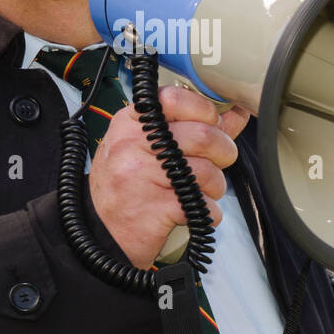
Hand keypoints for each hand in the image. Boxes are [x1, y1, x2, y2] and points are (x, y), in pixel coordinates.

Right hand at [89, 86, 251, 269]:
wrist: (99, 235)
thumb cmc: (125, 188)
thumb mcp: (145, 148)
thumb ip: (192, 126)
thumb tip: (234, 110)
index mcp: (130, 123)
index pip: (175, 98)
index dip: (204, 111)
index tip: (211, 125)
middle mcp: (132, 144)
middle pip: (202, 135)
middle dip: (223, 151)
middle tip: (218, 163)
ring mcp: (141, 175)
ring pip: (207, 171)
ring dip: (215, 187)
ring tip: (200, 192)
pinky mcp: (155, 208)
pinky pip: (203, 204)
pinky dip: (208, 213)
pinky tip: (194, 213)